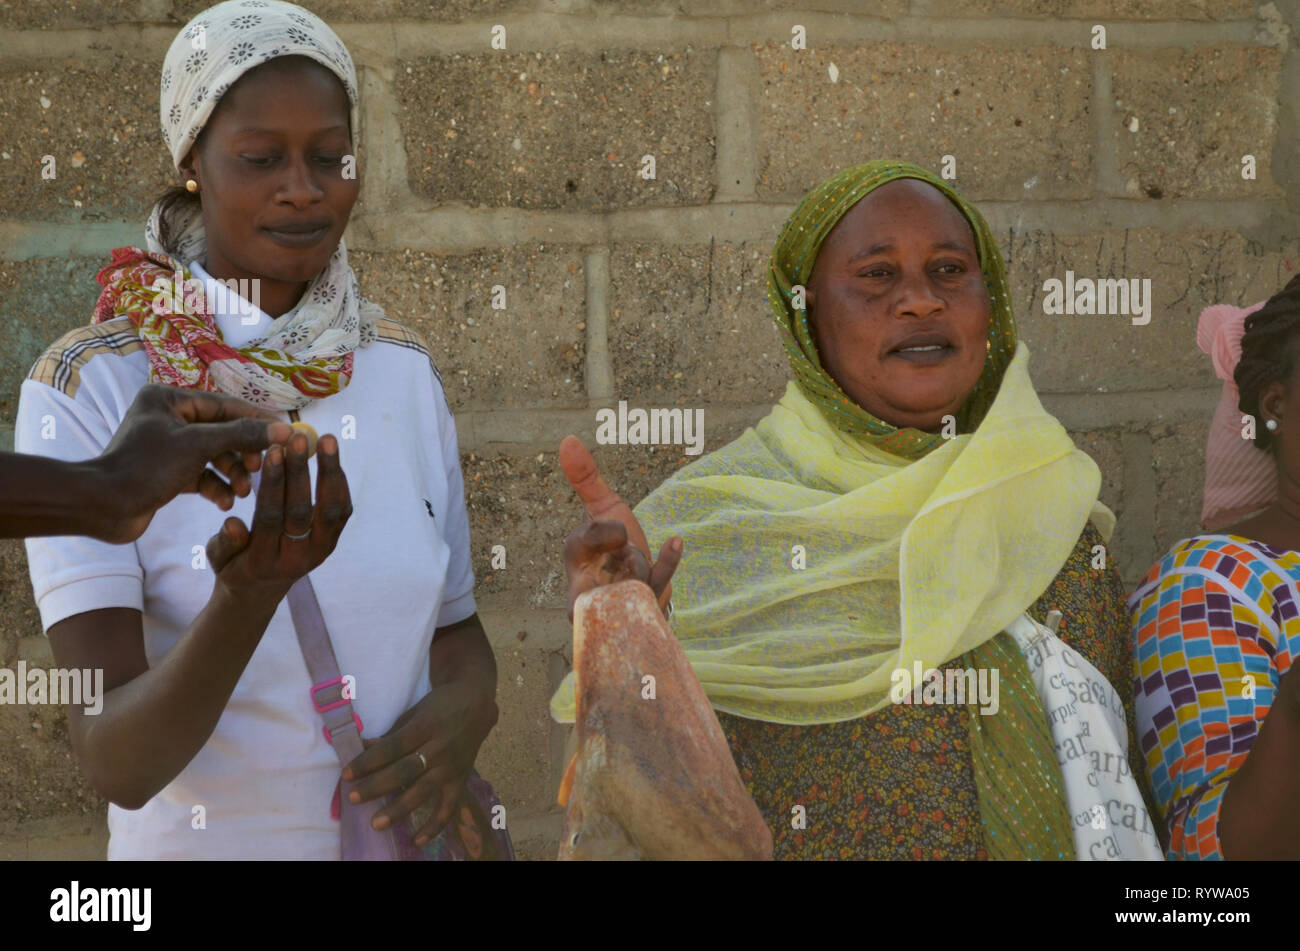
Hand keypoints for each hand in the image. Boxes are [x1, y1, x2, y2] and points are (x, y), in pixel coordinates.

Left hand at [95, 383, 291, 542]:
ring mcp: (169, 446)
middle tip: (260, 467)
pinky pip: (203, 474)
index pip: (225, 405)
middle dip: (242, 453)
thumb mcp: (199, 445)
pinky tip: (225, 501)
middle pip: (222, 431)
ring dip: (232, 473)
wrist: (105, 506)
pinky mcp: (169, 472)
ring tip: (243, 490)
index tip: (285, 433)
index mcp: (169, 399)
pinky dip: (216, 487)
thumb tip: (283, 429)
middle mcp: (168, 418)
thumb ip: (242, 435)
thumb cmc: (147, 466)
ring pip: (215, 455)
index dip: (256, 420)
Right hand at [204, 432, 351, 600]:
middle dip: (301, 472)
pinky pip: (341, 511)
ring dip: (330, 472)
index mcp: (263, 561)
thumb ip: (225, 542)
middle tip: (300, 439)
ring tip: (328, 439)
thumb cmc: (234, 565)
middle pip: (301, 511)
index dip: (273, 484)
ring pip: (331, 511)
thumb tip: (233, 523)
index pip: (270, 517)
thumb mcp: (219, 557)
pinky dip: (339, 482)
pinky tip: (333, 455)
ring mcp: (319, 551)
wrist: (262, 589)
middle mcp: (297, 558)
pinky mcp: (332, 543)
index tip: (272, 451)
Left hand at [340, 677, 498, 844]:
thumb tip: (360, 748)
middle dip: (377, 785)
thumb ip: (390, 734)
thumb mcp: (414, 713)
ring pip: (423, 790)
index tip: (347, 774)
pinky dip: (436, 825)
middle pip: (405, 770)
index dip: (369, 761)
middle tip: (354, 798)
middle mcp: (439, 747)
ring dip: (399, 808)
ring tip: (376, 823)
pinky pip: (449, 806)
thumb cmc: (440, 707)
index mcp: (424, 726)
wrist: (477, 705)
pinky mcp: (461, 780)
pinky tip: (418, 840)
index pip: (392, 747)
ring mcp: (451, 766)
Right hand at [558, 434, 681, 620]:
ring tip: (639, 562)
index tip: (619, 529)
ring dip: (640, 566)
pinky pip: (656, 584)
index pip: (581, 543)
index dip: (602, 532)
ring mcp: (618, 599)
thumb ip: (586, 478)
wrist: (643, 583)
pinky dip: (667, 563)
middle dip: (616, 557)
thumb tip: (568, 439)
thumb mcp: (603, 508)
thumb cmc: (615, 546)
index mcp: (576, 558)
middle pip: (595, 576)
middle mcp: (590, 585)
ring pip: (629, 580)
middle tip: (627, 546)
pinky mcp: (644, 605)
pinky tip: (675, 540)